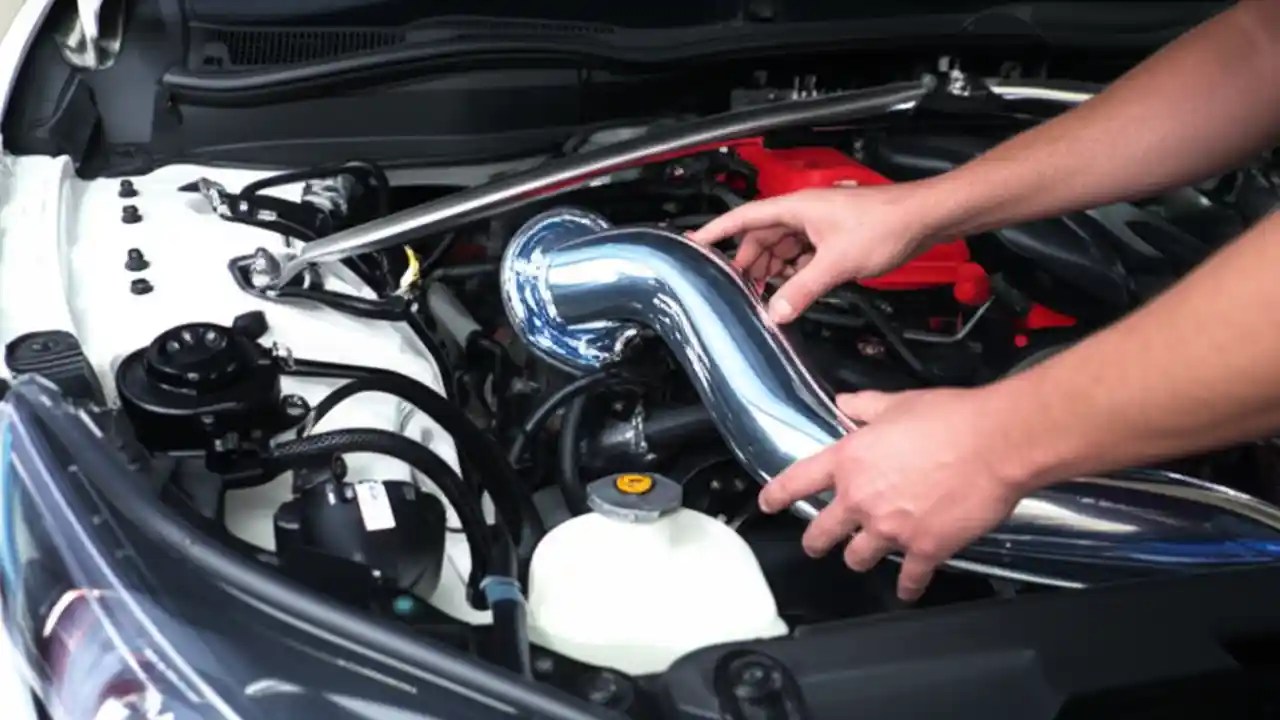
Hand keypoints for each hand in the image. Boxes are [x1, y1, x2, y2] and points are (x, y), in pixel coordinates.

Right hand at [688, 183, 943, 322]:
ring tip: (764, 294)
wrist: (924, 218)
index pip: (744, 217)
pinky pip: (802, 255)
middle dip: (747, 262)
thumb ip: (802, 290)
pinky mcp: (833, 237)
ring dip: (772, 270)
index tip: (694, 244)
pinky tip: (794, 289)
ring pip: (782, 247)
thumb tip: (776, 312)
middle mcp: (803, 213)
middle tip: (737, 288)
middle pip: (761, 237)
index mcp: (795, 208)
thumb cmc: (886, 224)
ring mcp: (818, 225)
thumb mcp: (837, 263)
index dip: (716, 231)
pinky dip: (794, 272)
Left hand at [757, 387, 1033, 601]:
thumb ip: (865, 406)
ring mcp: (891, 529)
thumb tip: (846, 402)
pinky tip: (909, 590)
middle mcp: (861, 499)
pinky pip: (909, 579)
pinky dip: (909, 587)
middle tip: (818, 544)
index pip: (798, 481)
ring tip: (866, 557)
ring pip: (858, 559)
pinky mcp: (925, 549)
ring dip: (860, 559)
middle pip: (821, 533)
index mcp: (849, 460)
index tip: (769, 504)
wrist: (995, 443)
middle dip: (816, 541)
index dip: (778, 495)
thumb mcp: (897, 403)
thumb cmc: (950, 418)